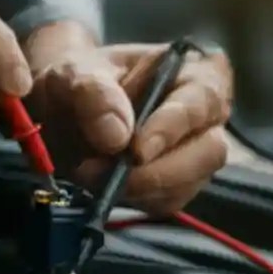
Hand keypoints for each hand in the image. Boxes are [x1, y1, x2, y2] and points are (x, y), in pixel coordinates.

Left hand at [25, 23, 232, 214]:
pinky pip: (166, 202)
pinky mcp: (179, 184)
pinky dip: (132, 198)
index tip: (135, 151)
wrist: (63, 109)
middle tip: (104, 172)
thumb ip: (93, 93)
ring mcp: (196, 153)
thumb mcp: (73, 71)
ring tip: (90, 170)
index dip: (172, 127)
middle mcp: (206, 114)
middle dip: (157, 170)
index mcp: (194, 70)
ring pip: (187, 183)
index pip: (203, 99)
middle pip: (209, 151)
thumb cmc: (79, 80)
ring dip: (136, 186)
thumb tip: (118, 137)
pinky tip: (104, 181)